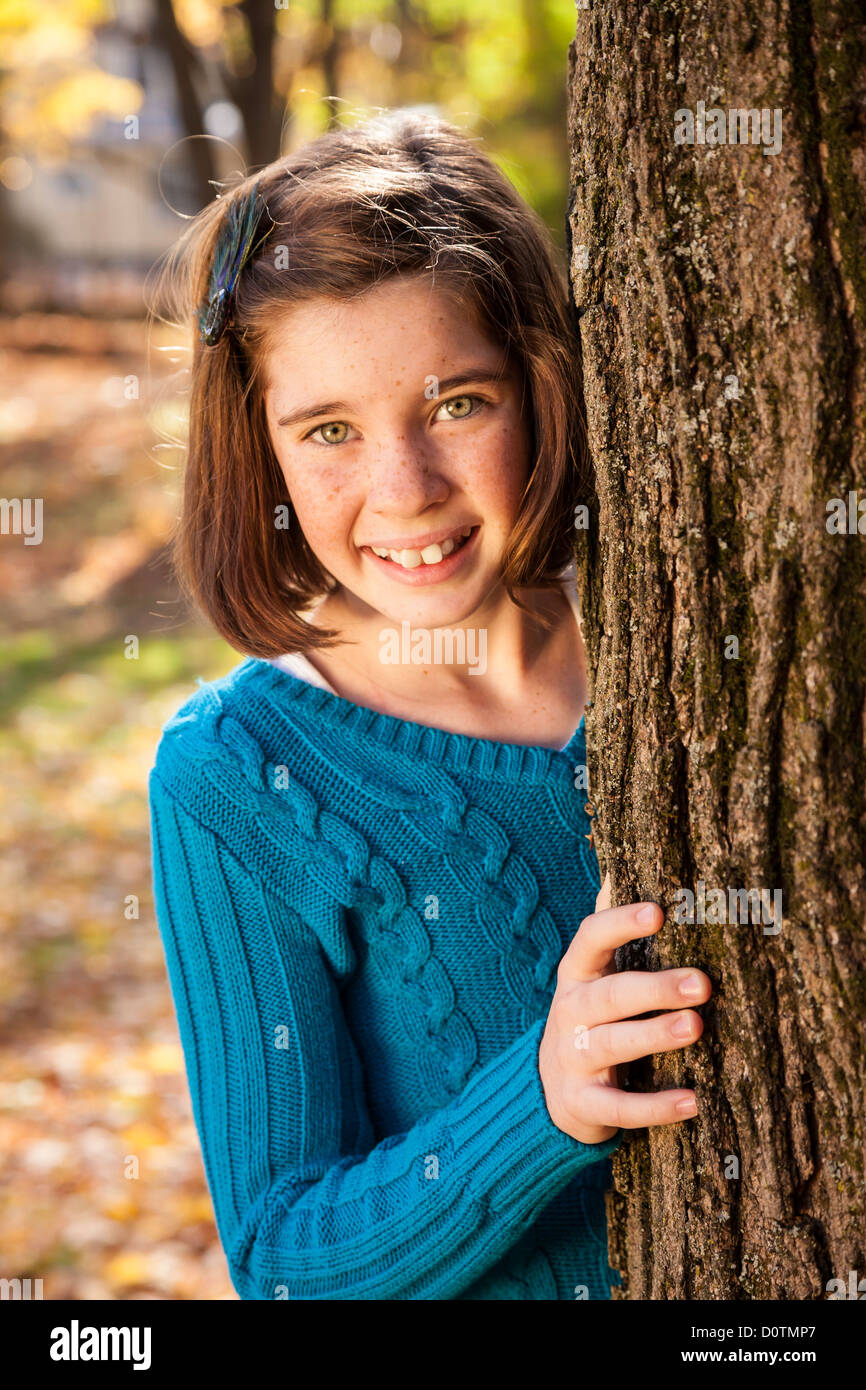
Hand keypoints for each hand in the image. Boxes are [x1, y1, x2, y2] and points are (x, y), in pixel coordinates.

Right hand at [538, 873, 711, 1143]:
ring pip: (614, 1045)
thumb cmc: (590, 1019)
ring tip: (697, 1026)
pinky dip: (655, 1107)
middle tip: (702, 983)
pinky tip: (693, 1101)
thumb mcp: (592, 977)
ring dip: (655, 1035)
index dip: (621, 924)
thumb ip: (608, 932)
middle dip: (656, 987)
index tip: (659, 912)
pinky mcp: (583, 1104)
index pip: (591, 939)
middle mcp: (570, 1013)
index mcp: (576, 975)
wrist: (549, 1092)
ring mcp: (573, 1059)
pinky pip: (619, 1107)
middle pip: (611, 995)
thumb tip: (617, 871)